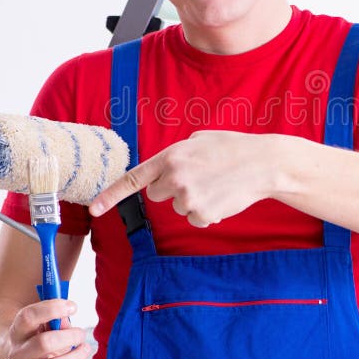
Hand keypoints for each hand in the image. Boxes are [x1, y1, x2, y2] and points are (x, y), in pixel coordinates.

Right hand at [5, 299, 91, 358]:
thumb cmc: (36, 340)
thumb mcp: (42, 325)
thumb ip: (55, 319)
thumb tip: (67, 318)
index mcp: (18, 333)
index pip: (28, 317)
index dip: (52, 309)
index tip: (72, 306)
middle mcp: (18, 355)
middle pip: (44, 343)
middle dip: (69, 336)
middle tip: (81, 334)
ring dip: (74, 357)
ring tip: (84, 349)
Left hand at [89, 130, 278, 227]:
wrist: (264, 164)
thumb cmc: (233, 148)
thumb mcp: (199, 140)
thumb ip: (177, 154)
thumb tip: (166, 169)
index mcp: (171, 156)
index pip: (134, 179)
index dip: (111, 194)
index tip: (94, 208)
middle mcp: (175, 178)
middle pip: (157, 195)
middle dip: (171, 189)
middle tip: (197, 177)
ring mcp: (188, 198)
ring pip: (178, 207)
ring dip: (193, 200)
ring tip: (216, 184)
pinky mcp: (202, 214)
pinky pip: (195, 218)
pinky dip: (206, 212)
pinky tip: (222, 197)